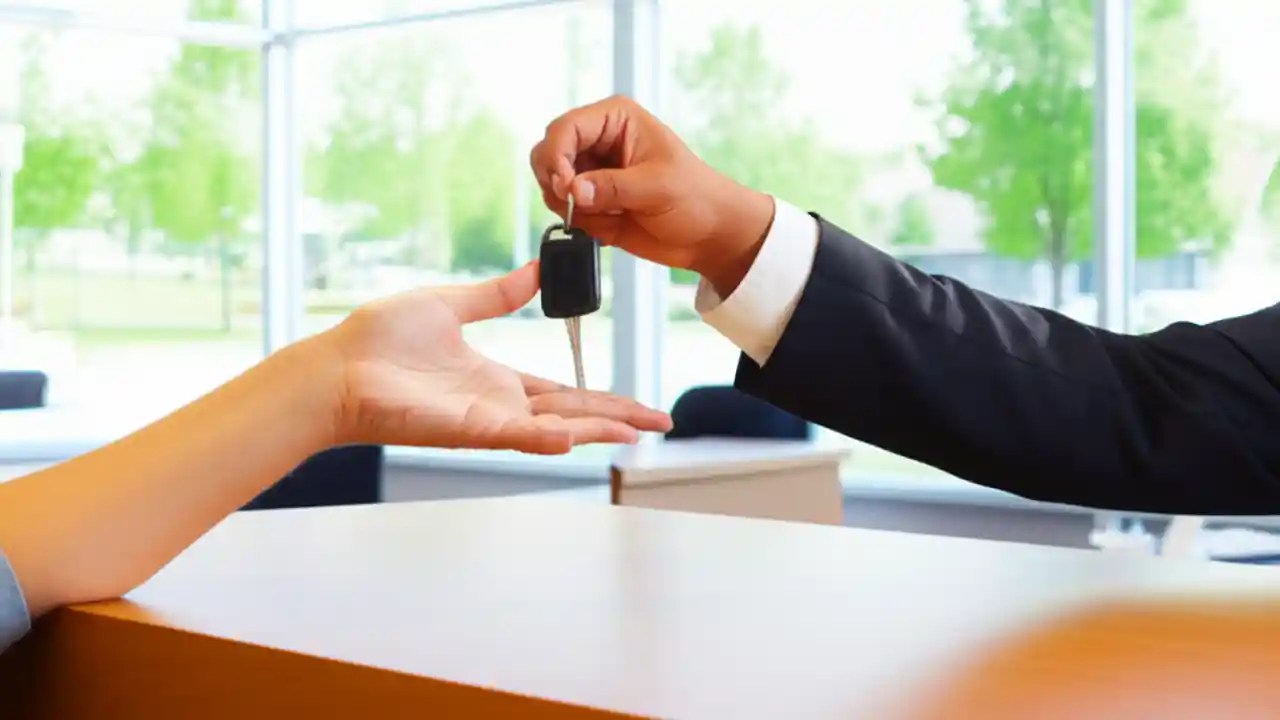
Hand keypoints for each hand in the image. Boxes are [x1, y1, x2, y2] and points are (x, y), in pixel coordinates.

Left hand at [320, 262, 671, 453]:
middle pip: (573, 415)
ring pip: (556, 429)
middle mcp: (498, 406)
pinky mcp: (465, 430)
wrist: (337, 365)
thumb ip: (497, 295)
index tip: (638, 406)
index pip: (564, 393)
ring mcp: (485, 422)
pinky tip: (579, 437)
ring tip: (639, 432)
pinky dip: (549, 438)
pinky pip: (515, 435)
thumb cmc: (380, 340)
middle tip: (661, 424)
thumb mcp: (453, 303)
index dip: (603, 399)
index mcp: (497, 379)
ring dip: (598, 431)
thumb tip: (534, 271)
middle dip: (618, 419)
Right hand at [530, 94, 775, 295]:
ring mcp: (592, 171)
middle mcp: (598, 141)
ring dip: (569, 205)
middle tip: (575, 205)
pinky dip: (579, 221)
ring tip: (609, 214)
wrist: (708, 234)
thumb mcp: (657, 188)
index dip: (556, 156)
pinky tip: (610, 224)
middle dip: (556, 181)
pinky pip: (563, 209)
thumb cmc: (695, 198)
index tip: (565, 186)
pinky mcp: (591, 200)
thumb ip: (612, 187)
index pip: (566, 128)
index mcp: (615, 119)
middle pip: (548, 152)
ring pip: (551, 183)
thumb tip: (573, 191)